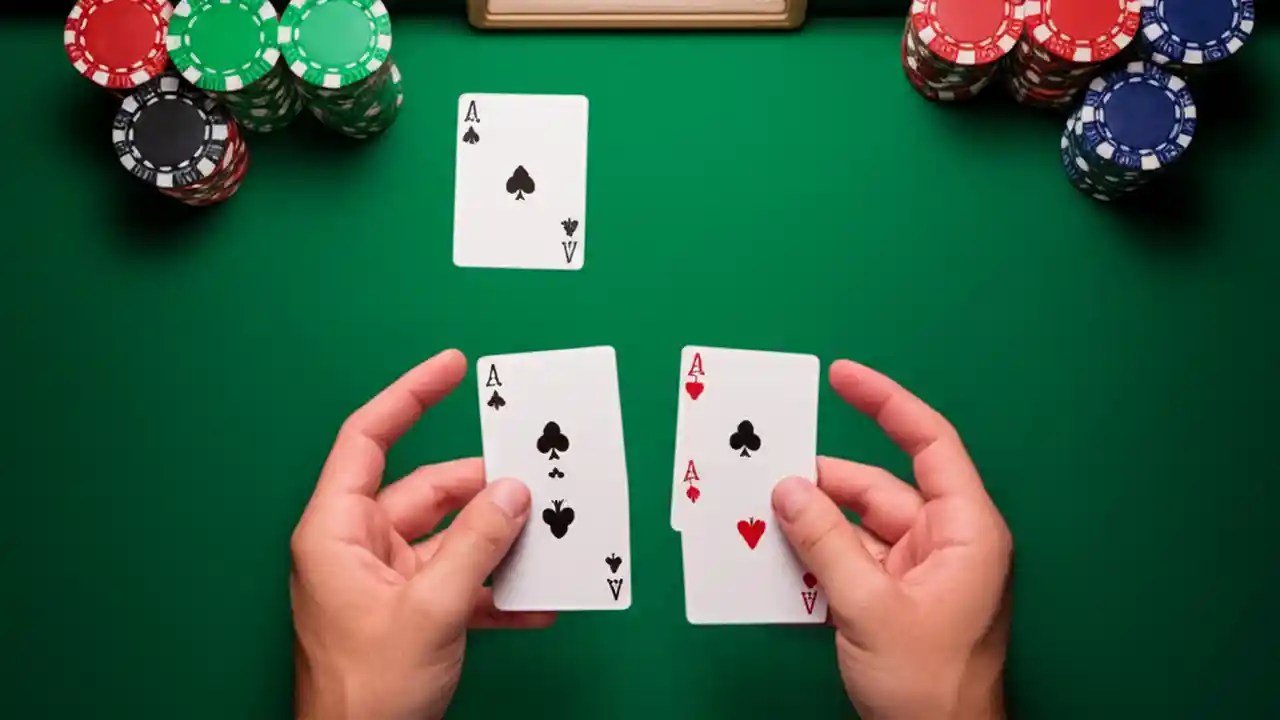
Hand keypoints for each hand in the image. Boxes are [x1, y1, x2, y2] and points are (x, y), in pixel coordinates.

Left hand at [290, 349, 554, 719]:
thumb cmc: (362, 694)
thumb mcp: (430, 610)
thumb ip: (477, 545)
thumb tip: (512, 493)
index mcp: (337, 532)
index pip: (368, 440)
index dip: (409, 396)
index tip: (451, 367)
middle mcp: (360, 547)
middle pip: (428, 491)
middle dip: (484, 491)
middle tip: (533, 482)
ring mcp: (388, 580)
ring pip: (453, 538)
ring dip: (498, 544)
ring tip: (544, 542)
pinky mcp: (412, 611)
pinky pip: (461, 582)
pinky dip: (496, 589)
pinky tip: (534, 601)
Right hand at [773, 360, 1011, 719]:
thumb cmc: (933, 689)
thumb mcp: (869, 608)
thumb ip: (825, 543)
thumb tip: (790, 491)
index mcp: (965, 532)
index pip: (929, 445)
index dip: (887, 403)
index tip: (844, 376)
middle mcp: (945, 543)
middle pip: (880, 487)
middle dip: (825, 481)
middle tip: (771, 466)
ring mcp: (919, 572)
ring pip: (857, 525)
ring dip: (814, 523)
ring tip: (765, 514)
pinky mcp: (895, 598)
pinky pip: (850, 559)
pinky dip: (817, 556)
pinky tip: (783, 555)